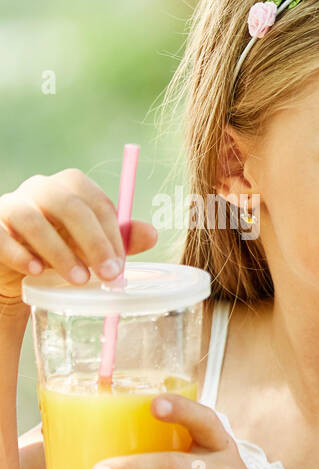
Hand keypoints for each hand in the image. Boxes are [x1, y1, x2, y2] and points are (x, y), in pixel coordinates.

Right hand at [0, 169, 158, 303]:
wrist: (17, 267)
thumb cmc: (61, 250)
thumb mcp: (92, 246)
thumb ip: (119, 240)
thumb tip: (153, 234)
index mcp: (70, 189)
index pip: (95, 201)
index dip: (112, 233)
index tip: (120, 266)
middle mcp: (39, 190)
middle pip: (67, 204)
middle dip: (92, 241)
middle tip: (108, 275)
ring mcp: (10, 205)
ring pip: (32, 219)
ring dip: (59, 251)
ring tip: (78, 279)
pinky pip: (0, 235)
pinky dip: (19, 253)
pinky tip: (36, 271)